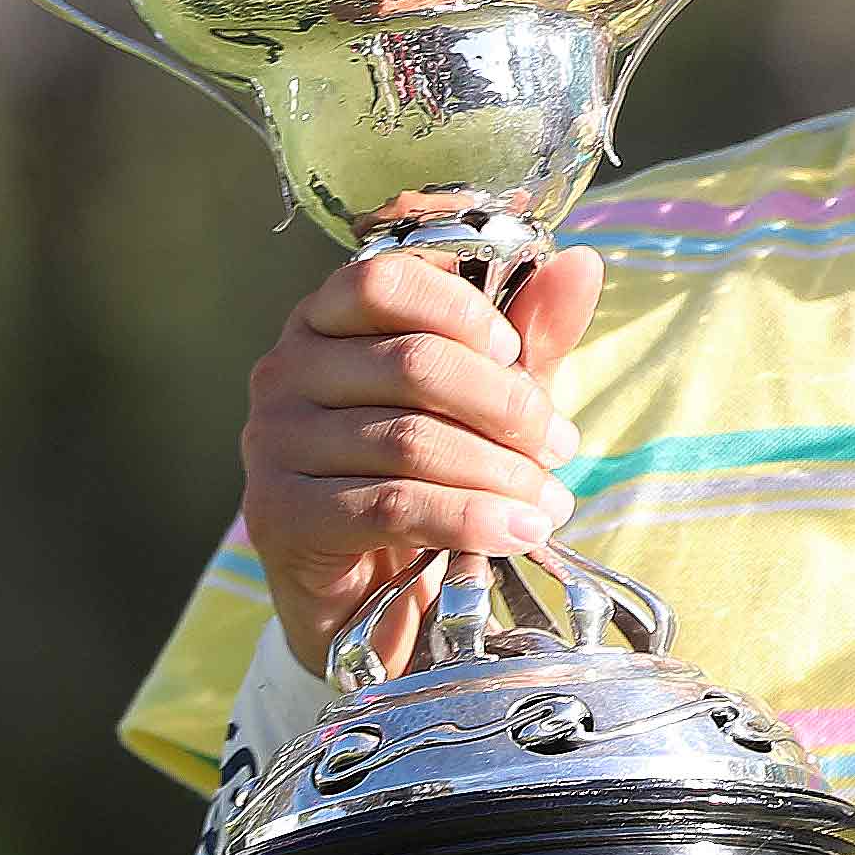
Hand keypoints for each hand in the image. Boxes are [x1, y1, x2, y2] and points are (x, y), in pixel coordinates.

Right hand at [243, 246, 604, 671]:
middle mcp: (286, 369)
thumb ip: (531, 333)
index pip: (385, 280)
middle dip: (506, 407)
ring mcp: (272, 440)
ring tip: (550, 502)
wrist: (374, 589)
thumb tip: (583, 265)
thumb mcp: (491, 395)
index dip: (463, 310)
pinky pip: (389, 505)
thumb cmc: (433, 468)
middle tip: (560, 446)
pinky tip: (517, 532)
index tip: (516, 354)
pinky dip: (469, 519)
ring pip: (408, 440)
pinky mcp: (277, 512)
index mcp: (329, 319)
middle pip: (412, 363)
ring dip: (501, 474)